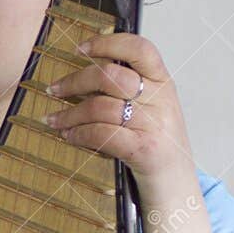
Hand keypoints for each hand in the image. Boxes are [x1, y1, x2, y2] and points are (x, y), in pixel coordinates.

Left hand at [40, 29, 195, 202]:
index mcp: (163, 83)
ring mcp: (155, 126)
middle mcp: (162, 100)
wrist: (179, 189)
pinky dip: (80, 134)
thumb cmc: (157, 147)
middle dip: (75, 81)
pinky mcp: (145, 151)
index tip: (81, 48)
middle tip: (54, 89)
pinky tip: (70, 136)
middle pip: (110, 76)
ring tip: (54, 120)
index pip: (140, 48)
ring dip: (69, 114)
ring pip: (100, 107)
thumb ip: (130, 89)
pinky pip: (102, 134)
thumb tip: (88, 70)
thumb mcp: (152, 110)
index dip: (108, 43)